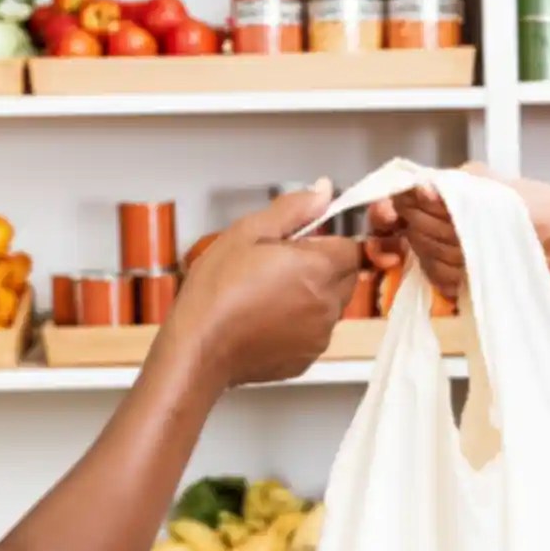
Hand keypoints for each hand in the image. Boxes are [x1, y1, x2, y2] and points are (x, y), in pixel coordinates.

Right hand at [165, 179, 362, 388]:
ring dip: (310, 298)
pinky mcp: (306, 359)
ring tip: (265, 297)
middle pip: (344, 278)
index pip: (350, 248)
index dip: (324, 243)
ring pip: (329, 307)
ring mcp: (319, 336)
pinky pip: (313, 334)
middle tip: (277, 270)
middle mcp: (328, 304)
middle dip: (321, 270)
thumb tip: (325, 191)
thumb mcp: (248, 232)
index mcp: (320, 268)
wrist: (199, 347)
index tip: (294, 247)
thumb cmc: (218, 287)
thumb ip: (293, 209)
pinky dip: (297, 326)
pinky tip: (263, 322)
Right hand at [365, 163, 549, 307]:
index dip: (392, 204)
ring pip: (421, 253)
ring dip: (446, 259)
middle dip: (431, 233)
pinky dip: (449, 282)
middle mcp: (457, 214)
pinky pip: (435, 280)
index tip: (389, 217)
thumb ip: (466, 192)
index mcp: (467, 185)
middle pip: (411, 224)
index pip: (409, 190)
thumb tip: (422, 186)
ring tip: (481, 261)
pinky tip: (470, 280)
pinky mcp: (465, 279)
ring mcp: (459, 248)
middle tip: (464, 239)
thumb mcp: (518, 198)